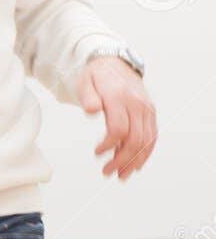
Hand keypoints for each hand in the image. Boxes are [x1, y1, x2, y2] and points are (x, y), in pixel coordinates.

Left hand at [78, 56, 156, 180]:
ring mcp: (146, 109)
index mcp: (119, 97)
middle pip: (135, 138)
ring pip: (147, 140)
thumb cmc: (97, 75)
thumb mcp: (86, 82)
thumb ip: (88, 96)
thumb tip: (91, 110)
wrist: (115, 63)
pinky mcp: (150, 114)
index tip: (97, 153)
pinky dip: (145, 153)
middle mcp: (137, 104)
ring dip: (135, 161)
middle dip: (122, 159)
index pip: (119, 128)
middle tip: (108, 172)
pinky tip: (135, 164)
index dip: (109, 145)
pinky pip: (152, 136)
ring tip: (122, 175)